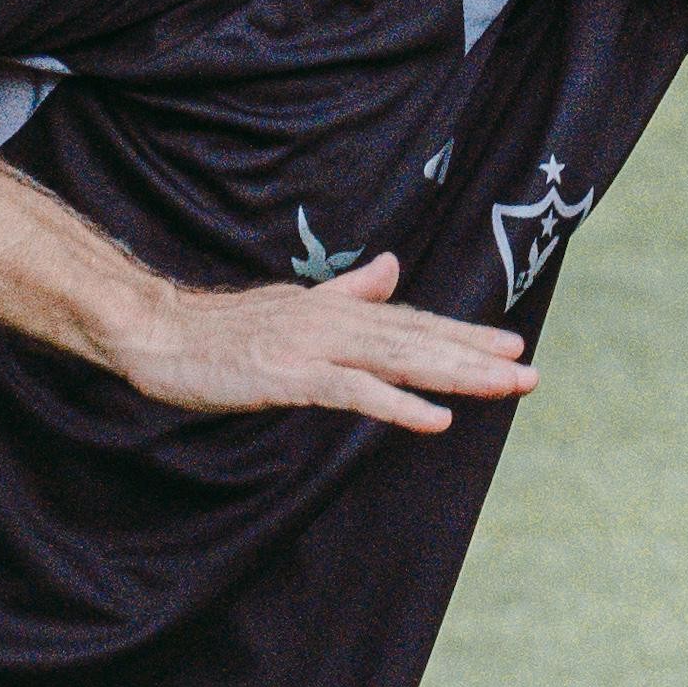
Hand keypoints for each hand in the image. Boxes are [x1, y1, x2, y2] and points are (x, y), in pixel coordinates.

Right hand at [114, 254, 535, 431]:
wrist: (157, 331)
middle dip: (477, 358)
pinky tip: (435, 419)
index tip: (511, 347)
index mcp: (339, 311)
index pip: (413, 324)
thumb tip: (391, 267)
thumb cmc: (221, 329)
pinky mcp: (291, 375)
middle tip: (530, 373)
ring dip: (455, 375)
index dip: (464, 335)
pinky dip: (398, 404)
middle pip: (419, 341)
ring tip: (504, 387)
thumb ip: (347, 291)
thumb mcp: (295, 305)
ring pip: (400, 361)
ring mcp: (315, 347)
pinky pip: (355, 392)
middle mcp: (336, 322)